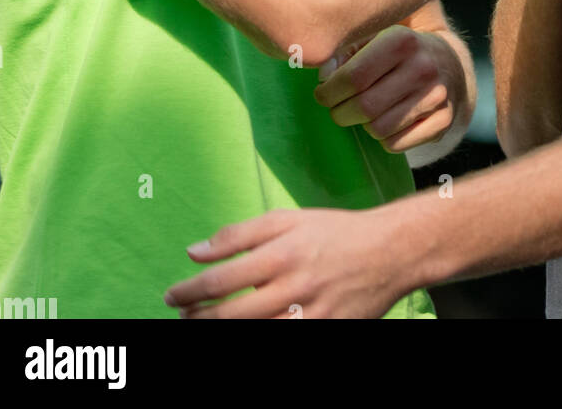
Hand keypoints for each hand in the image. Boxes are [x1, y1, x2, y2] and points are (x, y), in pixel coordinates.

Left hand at [166, 206, 401, 318]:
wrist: (389, 252)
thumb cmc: (333, 231)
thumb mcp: (287, 220)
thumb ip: (239, 235)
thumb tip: (194, 252)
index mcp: (282, 253)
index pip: (221, 281)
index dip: (189, 293)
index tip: (172, 296)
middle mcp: (294, 287)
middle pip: (231, 317)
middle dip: (198, 320)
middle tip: (182, 317)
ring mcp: (311, 316)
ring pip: (254, 334)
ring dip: (221, 333)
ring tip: (206, 326)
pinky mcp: (325, 332)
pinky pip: (282, 341)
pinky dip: (258, 338)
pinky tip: (247, 332)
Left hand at [312, 24, 464, 154]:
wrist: (450, 65)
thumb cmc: (399, 52)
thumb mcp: (374, 39)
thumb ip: (344, 54)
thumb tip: (323, 78)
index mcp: (401, 40)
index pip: (353, 77)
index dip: (329, 91)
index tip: (322, 94)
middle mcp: (423, 67)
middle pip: (364, 106)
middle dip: (340, 112)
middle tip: (337, 108)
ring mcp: (436, 96)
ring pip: (378, 129)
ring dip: (363, 125)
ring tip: (364, 112)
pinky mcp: (444, 121)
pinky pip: (397, 144)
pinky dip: (384, 138)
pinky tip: (387, 121)